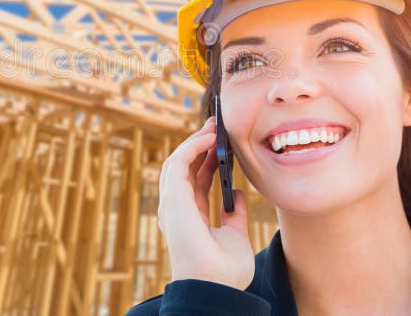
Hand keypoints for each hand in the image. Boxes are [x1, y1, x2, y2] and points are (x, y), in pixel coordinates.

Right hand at [157, 116, 253, 289]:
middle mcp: (177, 210)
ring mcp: (172, 204)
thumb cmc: (224, 270)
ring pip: (178, 162)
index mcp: (190, 220)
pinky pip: (179, 162)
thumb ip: (235, 215)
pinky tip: (210, 137)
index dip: (207, 162)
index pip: (196, 183)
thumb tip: (237, 194)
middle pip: (185, 169)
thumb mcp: (236, 237)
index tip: (222, 146)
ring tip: (213, 126)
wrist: (215, 284)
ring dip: (195, 141)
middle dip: (199, 145)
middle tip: (216, 127)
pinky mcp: (173, 197)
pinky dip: (192, 146)